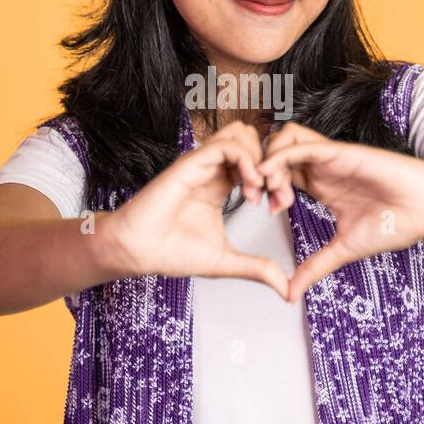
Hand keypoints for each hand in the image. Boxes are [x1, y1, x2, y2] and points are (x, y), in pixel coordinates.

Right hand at [101, 121, 294, 299]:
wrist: (137, 251)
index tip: (280, 205)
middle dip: (273, 164)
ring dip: (260, 158)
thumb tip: (286, 289)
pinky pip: (227, 145)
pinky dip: (246, 160)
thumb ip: (257, 269)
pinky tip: (250, 186)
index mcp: (220, 185)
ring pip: (242, 135)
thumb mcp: (226, 261)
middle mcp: (212, 170)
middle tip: (275, 194)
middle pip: (254, 142)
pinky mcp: (191, 163)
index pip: (258, 164)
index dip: (277, 180)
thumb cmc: (171, 252)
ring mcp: (202, 164)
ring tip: (260, 188)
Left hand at [258, 123, 423, 304]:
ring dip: (268, 159)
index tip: (260, 210)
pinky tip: (270, 174)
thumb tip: (289, 294)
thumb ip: (315, 267)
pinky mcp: (342, 151)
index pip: (279, 175)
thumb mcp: (344, 250)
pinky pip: (303, 145)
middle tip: (257, 198)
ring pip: (284, 140)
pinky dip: (282, 155)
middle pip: (275, 153)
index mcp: (321, 186)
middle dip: (258, 172)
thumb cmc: (396, 224)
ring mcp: (331, 158)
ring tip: (266, 187)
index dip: (263, 188)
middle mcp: (322, 168)